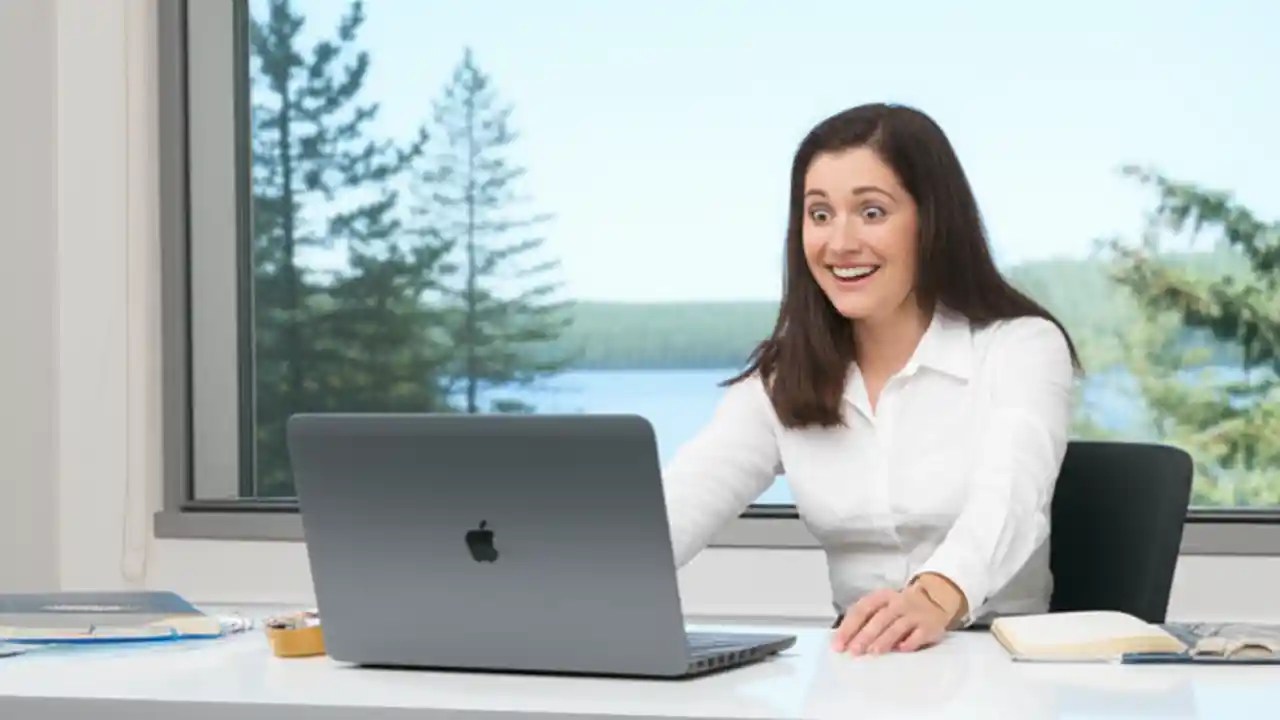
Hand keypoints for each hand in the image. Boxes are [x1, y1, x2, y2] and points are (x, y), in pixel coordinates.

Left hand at [831, 584, 951, 655]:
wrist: (935, 599)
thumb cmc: (900, 608)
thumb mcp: (882, 606)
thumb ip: (865, 620)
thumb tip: (845, 641)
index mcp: (881, 597)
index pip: (861, 610)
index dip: (849, 627)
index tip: (838, 644)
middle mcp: (897, 603)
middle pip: (878, 619)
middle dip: (865, 635)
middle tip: (854, 651)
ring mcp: (914, 614)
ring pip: (897, 626)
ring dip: (884, 639)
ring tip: (873, 652)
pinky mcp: (929, 626)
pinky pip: (918, 635)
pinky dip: (909, 642)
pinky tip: (901, 650)